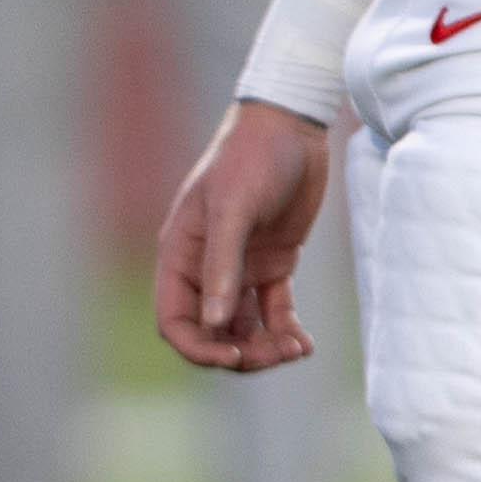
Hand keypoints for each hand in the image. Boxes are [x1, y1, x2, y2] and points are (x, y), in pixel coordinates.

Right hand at [155, 100, 332, 373]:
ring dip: (267, 347)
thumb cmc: (251, 157)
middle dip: (241, 353)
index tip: (234, 356)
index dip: (198, 348)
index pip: (175, 320)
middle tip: (278, 353)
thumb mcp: (232, 209)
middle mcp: (207, 268)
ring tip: (297, 348)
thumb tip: (215, 324)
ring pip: (245, 329)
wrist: (293, 125)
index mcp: (181, 255)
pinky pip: (275, 313)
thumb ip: (222, 267)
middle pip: (212, 333)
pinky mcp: (274, 264)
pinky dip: (287, 332)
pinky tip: (305, 344)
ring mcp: (241, 268)